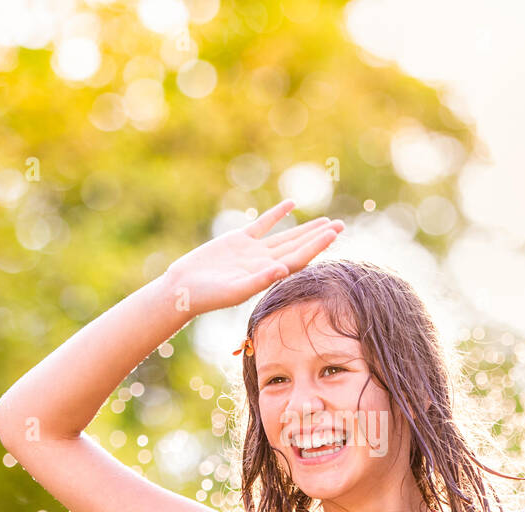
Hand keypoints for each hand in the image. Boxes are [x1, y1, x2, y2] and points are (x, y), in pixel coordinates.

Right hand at [161, 199, 343, 315]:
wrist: (183, 288)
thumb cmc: (207, 295)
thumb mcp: (234, 290)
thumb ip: (259, 280)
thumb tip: (283, 270)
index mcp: (267, 275)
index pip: (299, 258)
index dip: (317, 246)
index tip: (333, 234)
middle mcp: (265, 262)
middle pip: (298, 246)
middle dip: (319, 236)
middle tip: (341, 225)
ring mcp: (253, 251)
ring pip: (286, 236)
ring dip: (305, 228)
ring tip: (326, 220)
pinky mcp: (239, 240)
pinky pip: (263, 224)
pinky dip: (277, 214)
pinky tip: (291, 204)